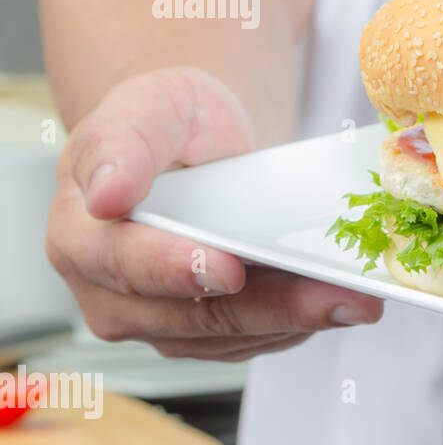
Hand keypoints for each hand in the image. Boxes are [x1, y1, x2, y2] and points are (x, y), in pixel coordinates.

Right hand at [45, 67, 383, 360]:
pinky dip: (303, 321)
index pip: (124, 266)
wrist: (196, 147)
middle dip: (272, 307)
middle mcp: (113, 294)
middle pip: (195, 315)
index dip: (176, 270)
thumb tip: (107, 194)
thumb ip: (122, 145)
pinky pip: (259, 337)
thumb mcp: (147, 107)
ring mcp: (163, 321)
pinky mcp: (210, 333)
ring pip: (236, 334)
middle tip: (337, 296)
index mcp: (80, 238)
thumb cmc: (166, 124)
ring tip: (359, 299)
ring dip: (300, 321)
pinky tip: (343, 299)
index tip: (229, 268)